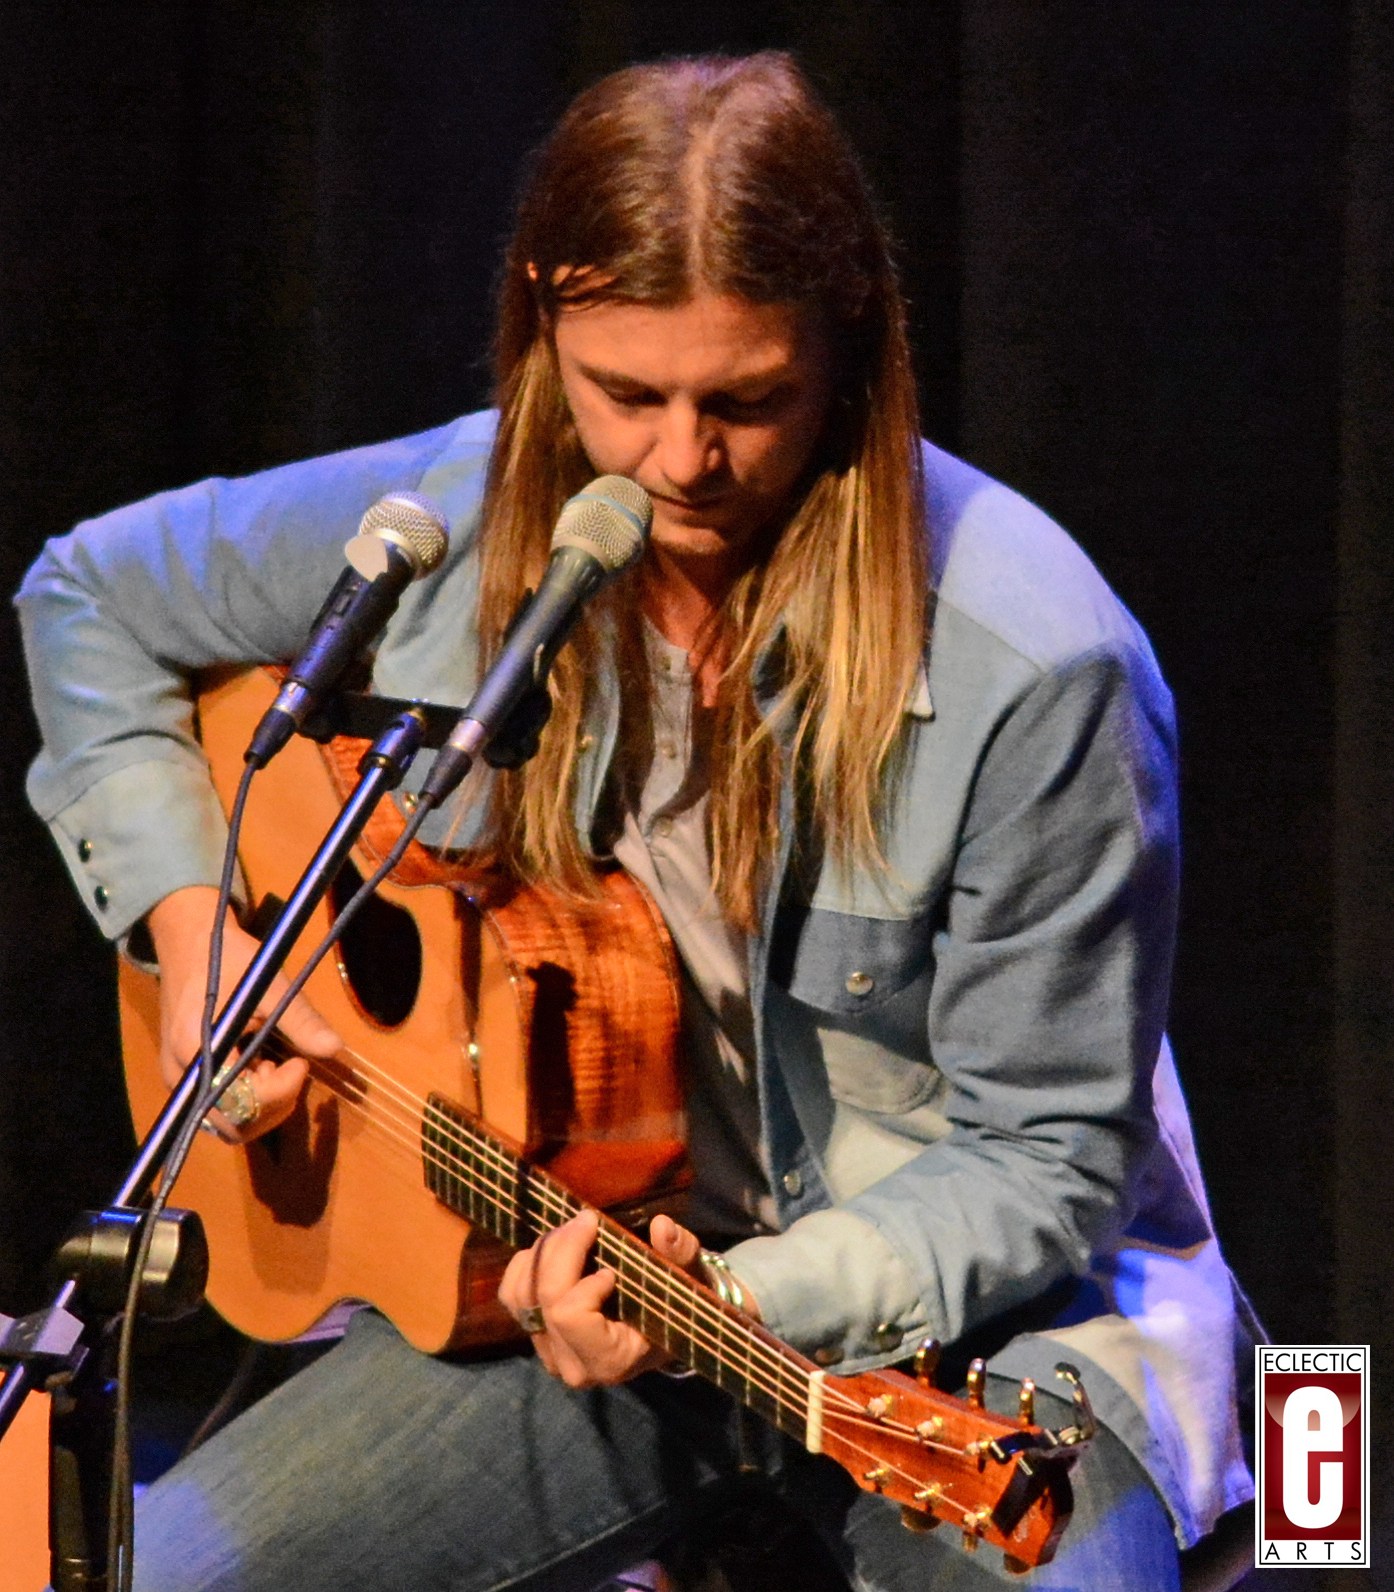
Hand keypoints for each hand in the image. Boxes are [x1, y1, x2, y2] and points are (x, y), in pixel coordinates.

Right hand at [146, 885, 341, 1142]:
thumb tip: (335, 1048)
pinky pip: (222, 1106)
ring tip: (278, 1063)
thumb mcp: (271, 985)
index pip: (240, 1105)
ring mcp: (183, 1081)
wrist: (191, 942)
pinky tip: (264, 1064)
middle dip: (274, 1104)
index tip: (301, 1062)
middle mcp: (182, 1078)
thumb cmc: (229, 958)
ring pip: (229, 1121)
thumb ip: (300, 1020)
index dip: (279, 1092)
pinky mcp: (190, 1078)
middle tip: (293, 1067)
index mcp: (195, 1054)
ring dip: (264, 1103)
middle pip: (233, 1125)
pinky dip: (251, 1096)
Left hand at [497, 1211, 757, 1387]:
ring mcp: (549, 1353)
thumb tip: (662, 1226)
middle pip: (543, 1298)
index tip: (611, 1267)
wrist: (668, 1330)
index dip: (583, 1280)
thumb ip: (680, 1255)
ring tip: (573, 1231)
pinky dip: (526, 1265)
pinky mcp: (536, 1337)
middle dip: (562, 1248)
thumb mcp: (688, 1279)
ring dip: (543, 1253)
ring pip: (520, 1294)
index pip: (569, 1315)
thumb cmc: (680, 1304)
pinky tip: (554, 1250)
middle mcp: (572, 1365)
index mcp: (610, 1360)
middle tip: (587, 1220)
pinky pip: (511, 1296)